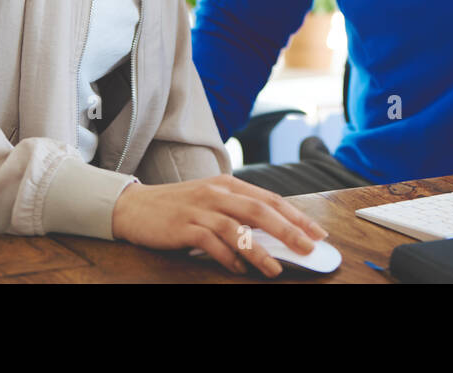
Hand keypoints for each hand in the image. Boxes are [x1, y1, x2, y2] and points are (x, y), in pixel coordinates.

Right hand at [110, 174, 329, 276]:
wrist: (135, 206)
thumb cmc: (180, 206)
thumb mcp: (213, 201)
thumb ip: (239, 212)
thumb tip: (275, 235)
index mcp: (229, 184)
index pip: (270, 199)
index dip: (296, 216)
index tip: (317, 232)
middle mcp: (217, 192)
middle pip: (260, 211)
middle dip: (288, 230)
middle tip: (309, 248)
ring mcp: (200, 208)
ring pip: (238, 229)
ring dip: (259, 251)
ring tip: (275, 269)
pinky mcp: (183, 226)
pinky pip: (211, 243)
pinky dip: (228, 258)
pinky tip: (239, 270)